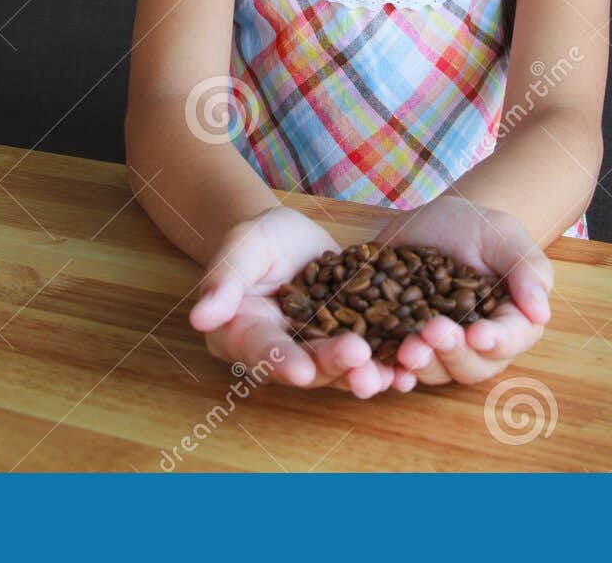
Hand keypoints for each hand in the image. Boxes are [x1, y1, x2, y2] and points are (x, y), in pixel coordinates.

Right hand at [188, 206, 416, 396]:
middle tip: (361, 362)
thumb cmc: (258, 239)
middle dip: (335, 367)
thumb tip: (200, 316)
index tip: (301, 370)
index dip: (281, 361)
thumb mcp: (242, 247)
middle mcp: (281, 353)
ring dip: (367, 375)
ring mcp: (317, 351)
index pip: (262, 351)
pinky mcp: (349, 341)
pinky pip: (370, 357)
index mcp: (243, 335)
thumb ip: (224, 279)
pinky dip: (390, 363)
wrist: (290, 237)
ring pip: (341, 370)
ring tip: (393, 375)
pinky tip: (412, 366)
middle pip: (307, 366)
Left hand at [370, 194, 553, 386]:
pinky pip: (400, 368)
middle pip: (471, 365)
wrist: (437, 223)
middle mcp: (477, 344)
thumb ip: (527, 271)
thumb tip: (542, 313)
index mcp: (510, 321)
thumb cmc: (480, 228)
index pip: (510, 339)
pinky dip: (392, 374)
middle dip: (452, 353)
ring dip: (422, 365)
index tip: (478, 334)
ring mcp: (440, 348)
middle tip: (435, 332)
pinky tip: (384, 372)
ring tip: (407, 348)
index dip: (496, 341)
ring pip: (436, 371)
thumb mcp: (505, 236)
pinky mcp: (404, 342)